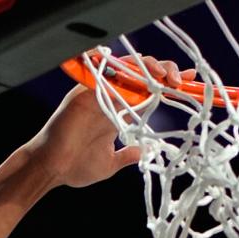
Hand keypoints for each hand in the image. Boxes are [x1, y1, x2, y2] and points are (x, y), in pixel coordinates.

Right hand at [27, 57, 196, 189]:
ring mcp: (96, 94)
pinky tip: (144, 75)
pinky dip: (126, 72)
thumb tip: (144, 152)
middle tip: (181, 79)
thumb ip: (126, 156)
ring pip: (126, 69)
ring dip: (149, 67)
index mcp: (115, 114)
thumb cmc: (75, 168)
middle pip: (140, 75)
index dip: (165, 86)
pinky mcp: (85, 92)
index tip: (187, 84)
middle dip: (164, 72)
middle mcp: (108, 100)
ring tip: (167, 75)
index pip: (145, 93)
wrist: (51, 169)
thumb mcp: (109, 164)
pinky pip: (106, 73)